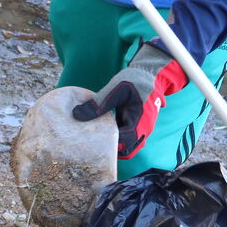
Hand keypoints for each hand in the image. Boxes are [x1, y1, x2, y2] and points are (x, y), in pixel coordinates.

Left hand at [75, 44, 189, 158]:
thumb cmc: (134, 81)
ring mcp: (142, 130)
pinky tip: (103, 132)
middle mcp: (143, 130)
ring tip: (97, 139)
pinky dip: (117, 139)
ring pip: (128, 148)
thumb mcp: (114, 89)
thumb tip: (76, 114)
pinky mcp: (137, 127)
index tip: (93, 141)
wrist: (150, 75)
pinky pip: (128, 140)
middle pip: (127, 152)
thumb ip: (98, 104)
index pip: (125, 143)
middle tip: (93, 144)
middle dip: (112, 151)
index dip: (110, 145)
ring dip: (115, 146)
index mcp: (139, 122)